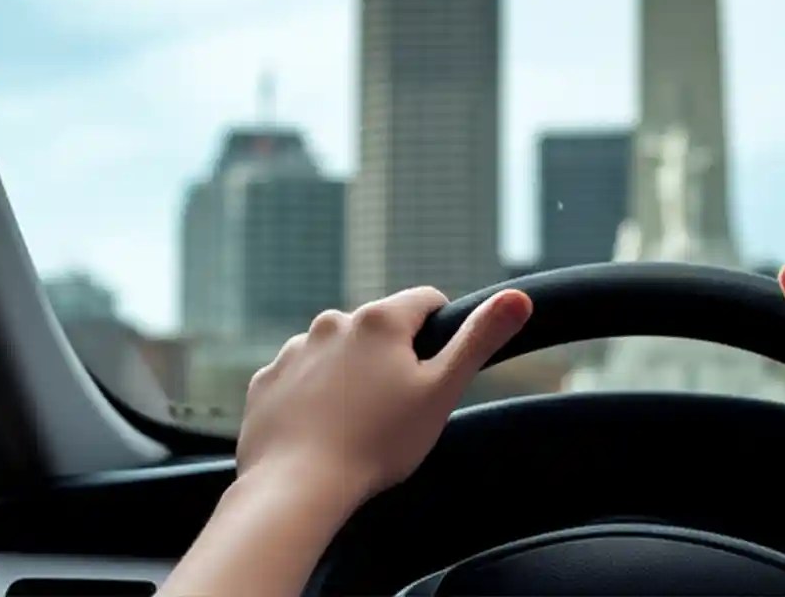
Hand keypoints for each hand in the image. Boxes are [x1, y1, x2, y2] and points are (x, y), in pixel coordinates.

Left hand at [236, 286, 532, 504]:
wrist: (296, 487)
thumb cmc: (377, 443)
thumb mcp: (442, 391)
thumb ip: (480, 339)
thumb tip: (518, 297)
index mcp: (381, 319)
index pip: (428, 301)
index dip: (442, 334)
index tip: (438, 372)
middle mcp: (333, 322)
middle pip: (381, 329)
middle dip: (394, 358)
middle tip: (399, 409)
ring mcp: (294, 350)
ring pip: (339, 353)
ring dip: (352, 375)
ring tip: (357, 424)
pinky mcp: (266, 380)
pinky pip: (301, 378)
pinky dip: (314, 396)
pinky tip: (323, 431)